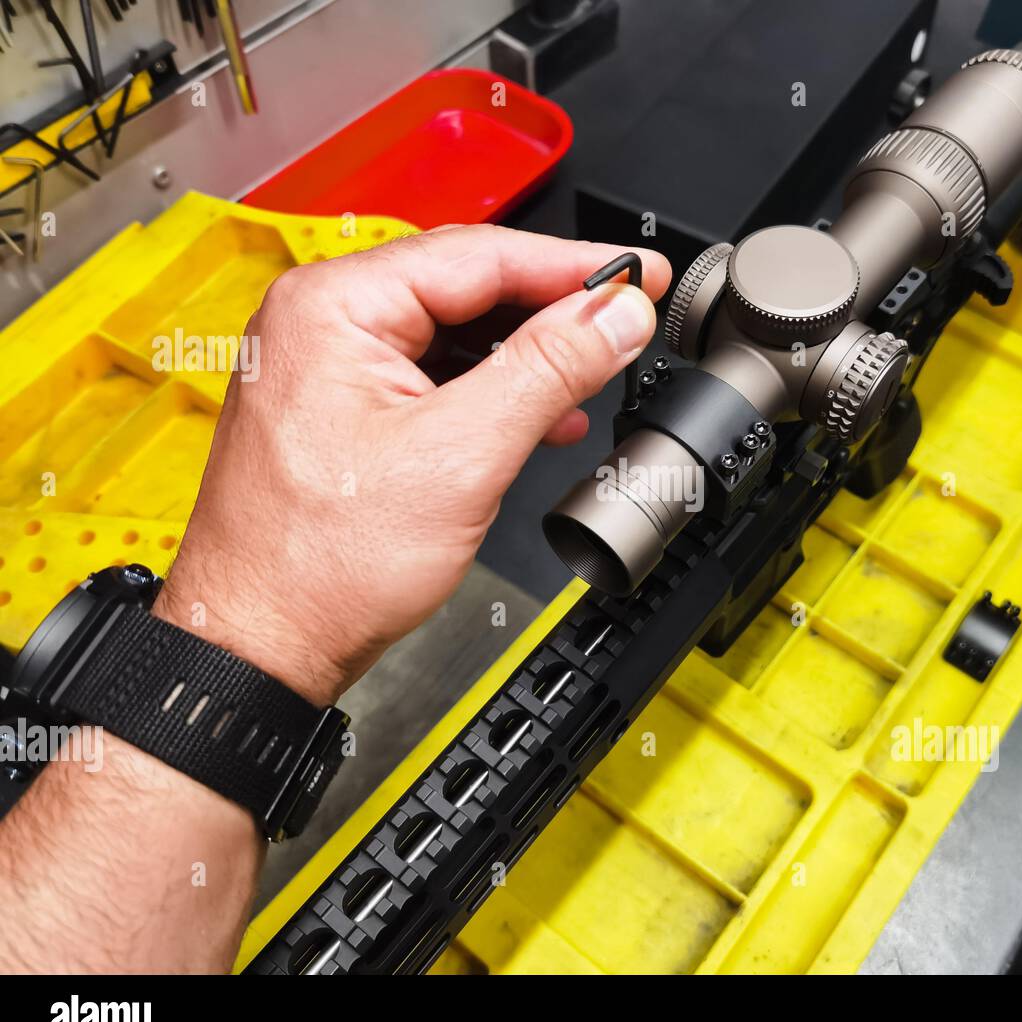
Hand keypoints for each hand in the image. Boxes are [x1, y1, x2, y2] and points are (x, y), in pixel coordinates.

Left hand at [152, 225, 670, 705]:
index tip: (641, 274)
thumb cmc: (320, 565)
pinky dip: (491, 393)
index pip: (481, 256)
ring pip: (455, 334)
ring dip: (529, 357)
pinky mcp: (341, 410)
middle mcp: (320, 323)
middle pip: (467, 288)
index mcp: (333, 307)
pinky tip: (539, 417)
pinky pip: (432, 377)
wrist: (261, 646)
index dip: (575, 266)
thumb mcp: (462, 456)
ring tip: (593, 375)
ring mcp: (327, 367)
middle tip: (628, 319)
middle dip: (554, 310)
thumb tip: (615, 315)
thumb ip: (549, 370)